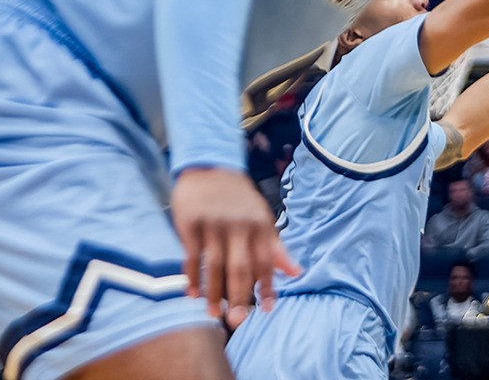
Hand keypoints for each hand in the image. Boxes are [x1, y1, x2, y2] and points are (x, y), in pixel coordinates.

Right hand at [171, 167, 301, 325]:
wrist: (210, 167)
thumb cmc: (239, 199)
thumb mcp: (262, 218)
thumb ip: (276, 247)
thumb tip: (296, 273)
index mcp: (261, 226)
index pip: (266, 261)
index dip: (267, 286)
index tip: (267, 310)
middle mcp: (240, 227)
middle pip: (241, 267)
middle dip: (240, 296)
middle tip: (237, 321)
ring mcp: (215, 225)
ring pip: (215, 266)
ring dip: (213, 293)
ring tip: (213, 314)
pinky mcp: (192, 224)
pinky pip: (192, 257)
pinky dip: (192, 277)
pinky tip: (192, 295)